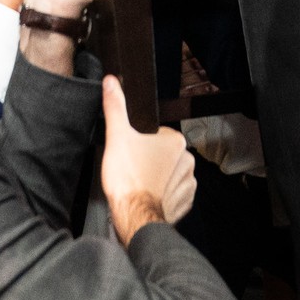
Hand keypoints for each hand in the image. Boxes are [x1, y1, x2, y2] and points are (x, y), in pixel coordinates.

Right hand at [97, 78, 195, 245]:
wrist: (134, 217)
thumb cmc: (127, 178)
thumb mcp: (117, 137)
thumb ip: (115, 107)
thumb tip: (112, 81)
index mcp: (175, 141)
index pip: (158, 133)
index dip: (141, 142)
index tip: (131, 152)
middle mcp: (187, 160)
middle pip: (164, 154)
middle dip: (150, 160)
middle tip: (132, 169)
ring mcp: (188, 183)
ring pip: (169, 173)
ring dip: (157, 178)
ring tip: (139, 184)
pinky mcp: (184, 203)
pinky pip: (173, 193)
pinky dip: (162, 195)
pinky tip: (147, 196)